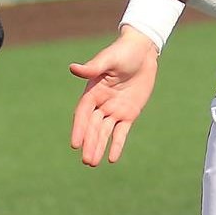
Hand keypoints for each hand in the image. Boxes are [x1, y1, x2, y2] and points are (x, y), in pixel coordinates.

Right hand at [68, 29, 159, 165]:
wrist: (143, 51)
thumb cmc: (123, 52)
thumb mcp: (109, 59)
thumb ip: (93, 67)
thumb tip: (73, 68)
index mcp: (93, 91)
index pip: (83, 114)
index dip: (79, 129)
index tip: (75, 144)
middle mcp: (101, 103)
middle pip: (93, 127)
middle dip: (89, 143)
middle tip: (87, 161)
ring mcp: (114, 109)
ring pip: (104, 132)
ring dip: (98, 147)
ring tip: (93, 163)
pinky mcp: (129, 113)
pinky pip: (121, 132)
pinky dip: (116, 145)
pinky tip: (112, 159)